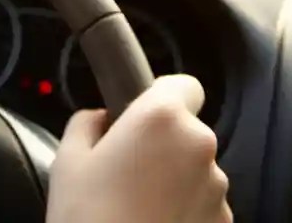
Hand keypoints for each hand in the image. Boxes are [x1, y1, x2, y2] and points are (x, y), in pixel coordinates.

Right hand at [48, 75, 230, 222]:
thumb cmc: (86, 220)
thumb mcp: (68, 161)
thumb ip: (88, 123)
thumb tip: (102, 119)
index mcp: (162, 118)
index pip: (184, 83)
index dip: (162, 96)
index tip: (141, 115)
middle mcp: (198, 146)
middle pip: (188, 131)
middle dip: (163, 145)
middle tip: (127, 171)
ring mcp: (216, 188)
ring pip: (196, 170)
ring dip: (175, 180)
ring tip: (137, 206)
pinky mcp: (223, 222)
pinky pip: (203, 204)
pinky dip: (185, 211)